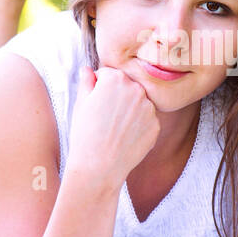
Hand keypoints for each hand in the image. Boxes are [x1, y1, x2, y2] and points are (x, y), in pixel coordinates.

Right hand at [66, 66, 160, 188]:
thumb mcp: (81, 104)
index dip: (99, 88)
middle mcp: (137, 89)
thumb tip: (88, 69)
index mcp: (116, 78)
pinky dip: (138, 126)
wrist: (99, 166)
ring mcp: (149, 108)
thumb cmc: (85, 134)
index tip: (95, 103)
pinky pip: (147, 120)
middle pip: (127, 86)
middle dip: (117, 96)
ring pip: (139, 103)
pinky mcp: (156, 125)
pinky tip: (125, 137)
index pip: (108, 74)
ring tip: (115, 128)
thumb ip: (87, 82)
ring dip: (130, 110)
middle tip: (105, 116)